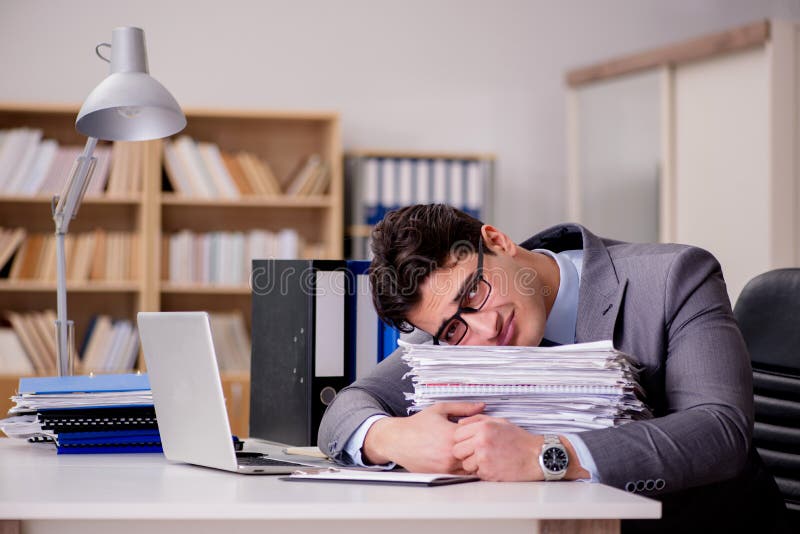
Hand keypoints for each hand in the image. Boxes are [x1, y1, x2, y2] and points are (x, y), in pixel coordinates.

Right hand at [362, 402, 484, 472]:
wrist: (397, 440)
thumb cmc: (417, 425)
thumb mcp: (440, 409)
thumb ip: (463, 408)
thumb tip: (481, 406)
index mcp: (452, 434)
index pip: (478, 435)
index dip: (482, 432)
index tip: (481, 430)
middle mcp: (450, 452)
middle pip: (477, 452)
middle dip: (479, 447)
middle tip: (479, 442)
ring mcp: (446, 466)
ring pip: (470, 466)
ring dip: (472, 459)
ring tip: (468, 450)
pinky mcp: (441, 474)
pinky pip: (460, 474)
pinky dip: (463, 467)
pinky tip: (459, 458)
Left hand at [453, 414, 542, 480]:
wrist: (536, 456)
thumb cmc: (520, 440)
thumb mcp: (500, 422)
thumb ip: (478, 419)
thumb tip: (461, 422)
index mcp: (483, 427)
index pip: (457, 434)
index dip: (462, 440)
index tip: (468, 443)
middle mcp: (482, 441)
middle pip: (457, 450)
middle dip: (464, 453)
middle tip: (475, 453)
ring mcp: (484, 458)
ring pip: (465, 464)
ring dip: (473, 464)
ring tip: (487, 460)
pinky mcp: (488, 472)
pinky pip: (476, 474)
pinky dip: (483, 472)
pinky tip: (494, 466)